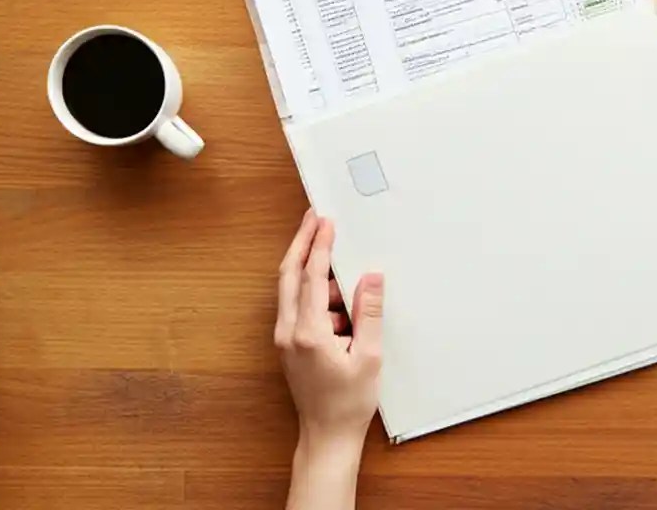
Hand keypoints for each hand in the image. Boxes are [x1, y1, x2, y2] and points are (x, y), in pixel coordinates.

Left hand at [275, 210, 384, 455]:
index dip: (319, 246)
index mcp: (307, 333)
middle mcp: (288, 332)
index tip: (326, 223)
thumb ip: (369, 313)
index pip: (310, 277)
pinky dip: (315, 295)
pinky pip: (298, 308)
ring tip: (345, 277)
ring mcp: (285, 339)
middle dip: (302, 243)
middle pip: (289, 275)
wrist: (327, 437)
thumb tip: (372, 278)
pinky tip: (341, 305)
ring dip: (313, 273)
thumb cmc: (348, 403)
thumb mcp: (369, 356)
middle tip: (314, 218)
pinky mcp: (289, 345)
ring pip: (292, 291)